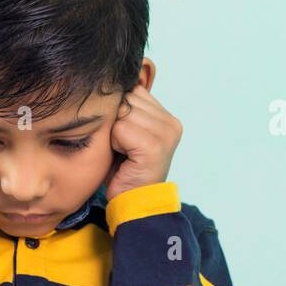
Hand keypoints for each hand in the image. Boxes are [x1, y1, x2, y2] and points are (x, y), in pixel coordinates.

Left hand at [104, 84, 182, 200]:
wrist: (132, 203)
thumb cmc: (124, 170)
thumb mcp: (127, 134)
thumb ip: (128, 110)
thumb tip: (116, 81)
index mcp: (167, 118)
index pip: (135, 91)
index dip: (120, 112)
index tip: (123, 137)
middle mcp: (171, 123)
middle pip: (128, 99)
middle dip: (116, 122)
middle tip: (122, 147)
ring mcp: (166, 133)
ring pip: (123, 113)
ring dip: (114, 134)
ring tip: (123, 152)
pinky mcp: (155, 145)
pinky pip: (121, 128)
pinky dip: (115, 143)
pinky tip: (124, 158)